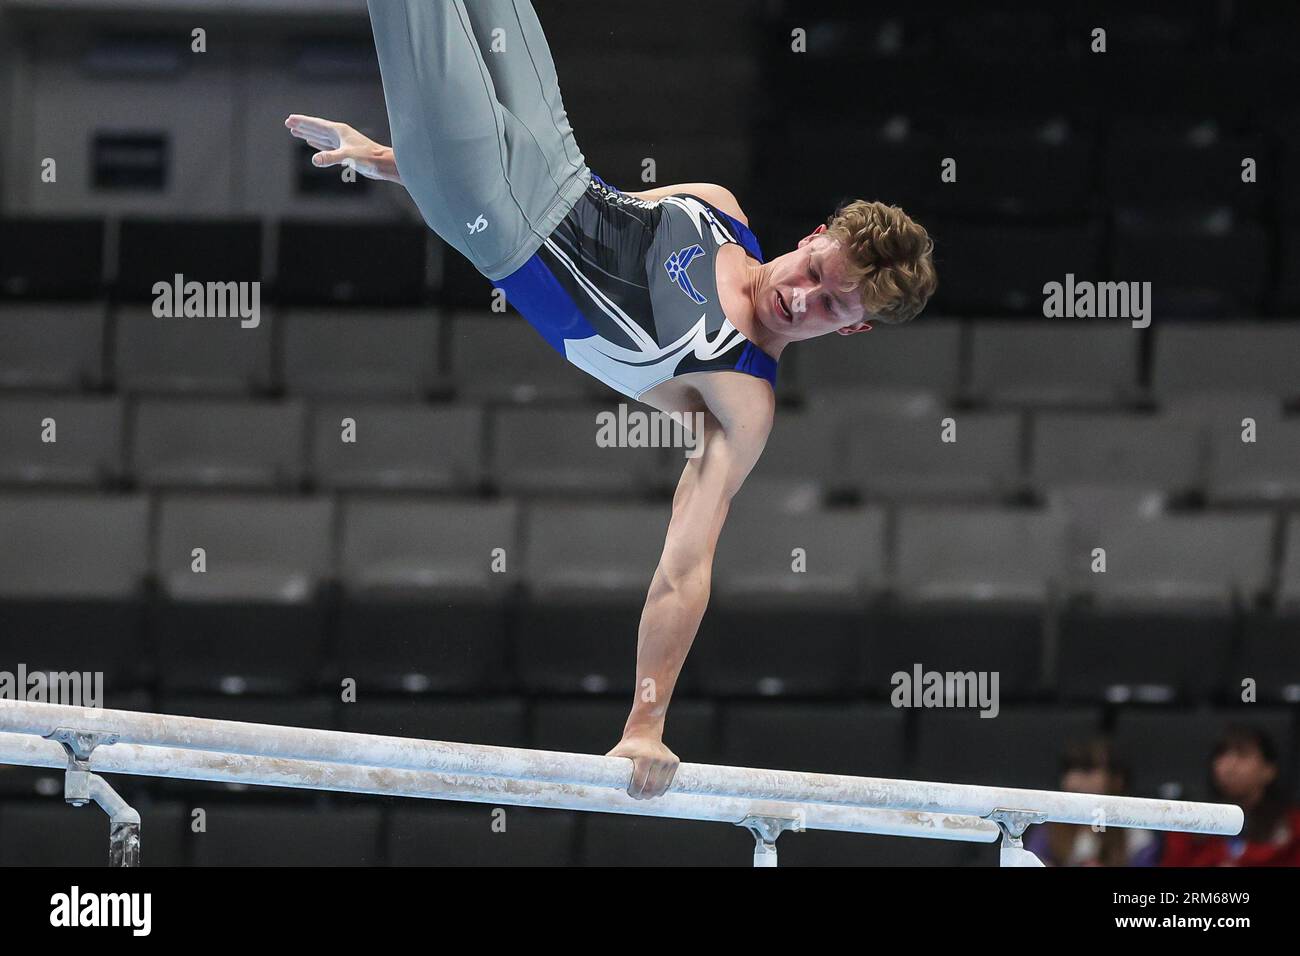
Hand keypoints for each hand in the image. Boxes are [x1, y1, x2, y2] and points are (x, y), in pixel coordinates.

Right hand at [284, 114, 400, 182]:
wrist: (383, 164)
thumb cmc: (368, 158)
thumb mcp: (348, 157)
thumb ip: (330, 158)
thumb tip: (315, 160)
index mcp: (339, 131)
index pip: (316, 124)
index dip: (303, 122)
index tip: (290, 119)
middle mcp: (340, 135)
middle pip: (316, 128)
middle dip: (302, 126)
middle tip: (288, 123)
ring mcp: (342, 143)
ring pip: (320, 137)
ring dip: (308, 134)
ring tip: (295, 132)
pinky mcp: (345, 152)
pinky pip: (327, 145)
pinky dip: (317, 144)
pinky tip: (312, 143)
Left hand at [606, 734, 679, 799]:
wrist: (644, 732)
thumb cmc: (628, 746)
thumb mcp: (617, 754)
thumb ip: (610, 769)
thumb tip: (614, 787)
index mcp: (643, 757)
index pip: (638, 782)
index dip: (634, 792)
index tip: (631, 793)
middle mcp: (657, 758)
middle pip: (651, 787)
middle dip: (643, 795)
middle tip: (638, 796)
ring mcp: (667, 760)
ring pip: (661, 787)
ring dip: (653, 794)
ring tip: (646, 794)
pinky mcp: (674, 761)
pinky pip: (668, 782)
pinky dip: (662, 789)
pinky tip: (655, 789)